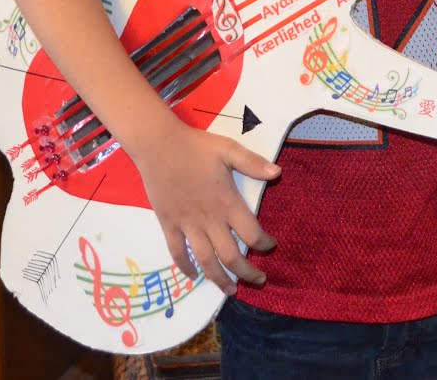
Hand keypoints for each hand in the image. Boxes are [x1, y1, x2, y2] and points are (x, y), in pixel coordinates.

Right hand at [132, 121, 279, 293]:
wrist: (158, 145)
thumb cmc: (195, 147)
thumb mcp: (228, 149)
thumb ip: (252, 163)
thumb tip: (278, 173)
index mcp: (226, 202)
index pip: (251, 234)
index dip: (264, 244)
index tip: (270, 246)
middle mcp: (208, 219)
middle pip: (230, 256)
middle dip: (247, 272)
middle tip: (259, 280)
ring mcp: (186, 225)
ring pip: (205, 261)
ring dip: (220, 279)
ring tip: (231, 291)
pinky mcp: (168, 224)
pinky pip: (177, 252)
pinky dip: (186, 268)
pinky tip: (193, 277)